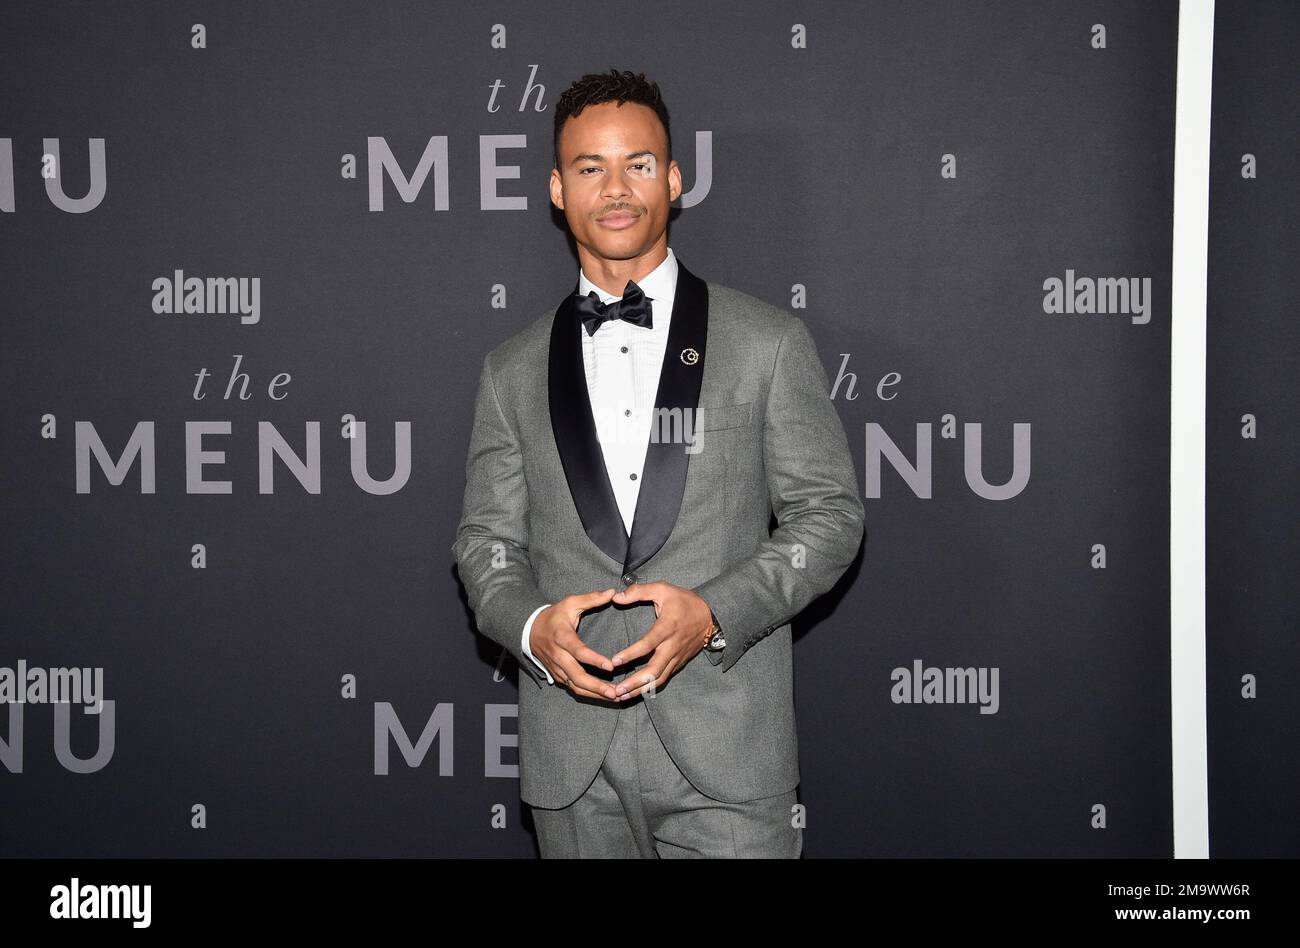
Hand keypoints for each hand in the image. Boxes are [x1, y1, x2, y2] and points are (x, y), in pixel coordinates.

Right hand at [530, 589, 620, 701]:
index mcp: (562, 637)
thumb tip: (613, 592)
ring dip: (594, 694)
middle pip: (576, 676)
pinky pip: (572, 688)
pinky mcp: (556, 675)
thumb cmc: (554, 616)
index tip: (611, 667)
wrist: (528, 629)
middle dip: (597, 687)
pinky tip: (603, 696)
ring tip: (614, 698)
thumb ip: (592, 598)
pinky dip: (588, 694)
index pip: (579, 651)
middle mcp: (558, 655)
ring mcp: (556, 668)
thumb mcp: (570, 603)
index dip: (594, 660)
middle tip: (616, 693)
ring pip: (574, 686)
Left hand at [609, 581, 713, 700]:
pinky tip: (635, 692)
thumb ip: (639, 591)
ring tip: (621, 696)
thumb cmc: (684, 601)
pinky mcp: (679, 663)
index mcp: (667, 627)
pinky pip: (664, 678)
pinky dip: (649, 687)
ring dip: (640, 689)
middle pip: (654, 670)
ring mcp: (677, 657)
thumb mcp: (663, 588)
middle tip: (616, 690)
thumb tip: (616, 597)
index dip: (631, 654)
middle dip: (635, 682)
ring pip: (659, 678)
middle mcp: (673, 645)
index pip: (648, 644)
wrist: (711, 615)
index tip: (614, 662)